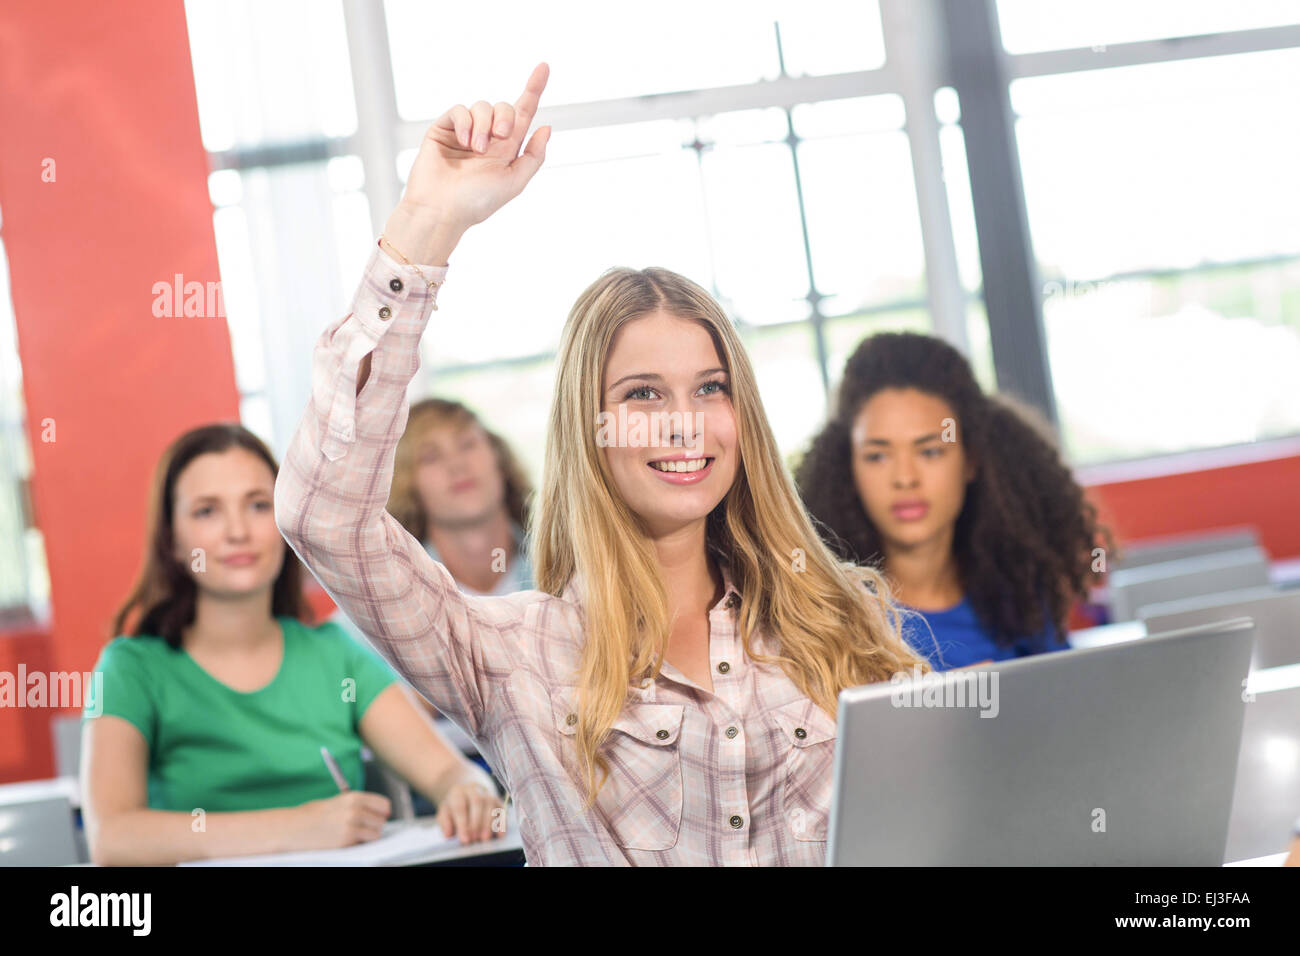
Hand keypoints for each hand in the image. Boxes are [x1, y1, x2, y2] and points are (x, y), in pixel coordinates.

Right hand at [290, 791, 392, 849]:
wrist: (292, 828)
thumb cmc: (310, 816)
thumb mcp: (335, 802)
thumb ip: (355, 805)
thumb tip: (374, 812)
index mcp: (353, 797)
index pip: (383, 804)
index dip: (382, 812)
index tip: (379, 816)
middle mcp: (355, 809)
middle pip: (381, 820)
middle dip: (375, 825)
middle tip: (364, 828)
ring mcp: (351, 825)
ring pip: (376, 833)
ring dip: (369, 836)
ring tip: (354, 835)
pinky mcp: (346, 840)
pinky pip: (365, 843)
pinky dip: (360, 844)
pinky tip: (348, 841)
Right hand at [397, 61, 551, 233]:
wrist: (441, 210)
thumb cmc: (477, 202)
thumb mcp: (514, 182)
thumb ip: (534, 156)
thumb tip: (546, 126)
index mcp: (507, 149)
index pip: (524, 113)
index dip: (534, 89)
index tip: (545, 66)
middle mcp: (488, 138)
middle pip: (505, 107)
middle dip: (507, 117)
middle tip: (501, 136)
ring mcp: (465, 132)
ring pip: (483, 106)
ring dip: (483, 125)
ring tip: (476, 149)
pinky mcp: (444, 129)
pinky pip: (460, 110)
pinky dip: (465, 122)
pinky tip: (464, 142)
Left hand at [436, 779, 505, 844]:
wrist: (468, 790)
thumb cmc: (455, 806)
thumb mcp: (445, 812)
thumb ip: (445, 823)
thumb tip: (448, 835)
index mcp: (458, 792)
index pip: (460, 807)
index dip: (462, 824)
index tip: (464, 839)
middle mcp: (474, 790)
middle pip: (477, 803)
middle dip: (476, 823)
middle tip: (474, 839)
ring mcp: (488, 794)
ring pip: (490, 805)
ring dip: (488, 823)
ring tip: (485, 839)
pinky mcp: (498, 800)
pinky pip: (502, 810)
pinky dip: (502, 822)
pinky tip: (500, 834)